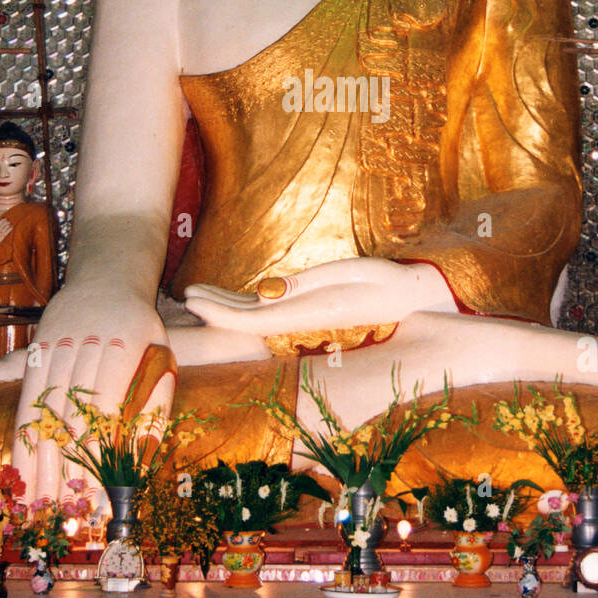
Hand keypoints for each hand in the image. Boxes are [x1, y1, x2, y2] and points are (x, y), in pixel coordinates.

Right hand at [11, 283, 173, 501]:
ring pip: (45, 410)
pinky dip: (22, 438)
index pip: (108, 408)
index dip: (101, 453)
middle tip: (66, 513)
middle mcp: (88, 342)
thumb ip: (155, 405)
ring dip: (41, 461)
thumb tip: (144, 459)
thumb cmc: (143, 330)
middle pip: (73, 415)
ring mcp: (57, 343)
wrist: (108, 277)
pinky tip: (20, 473)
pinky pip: (25, 399)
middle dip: (69, 468)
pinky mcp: (36, 348)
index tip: (100, 494)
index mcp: (126, 342)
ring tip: (39, 506)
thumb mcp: (162, 357)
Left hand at [184, 257, 454, 335]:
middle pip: (244, 322)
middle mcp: (300, 324)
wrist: (414, 299)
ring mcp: (304, 321)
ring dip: (225, 306)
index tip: (192, 299)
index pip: (249, 319)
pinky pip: (269, 313)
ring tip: (198, 292)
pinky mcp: (310, 313)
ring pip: (253, 317)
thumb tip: (264, 292)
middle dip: (212, 310)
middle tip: (183, 293)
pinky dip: (245, 305)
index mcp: (306, 315)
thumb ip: (303, 285)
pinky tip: (233, 297)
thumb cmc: (383, 281)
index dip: (217, 312)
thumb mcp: (345, 274)